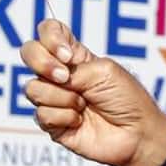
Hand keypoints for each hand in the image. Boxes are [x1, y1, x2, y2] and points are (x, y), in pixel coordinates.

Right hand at [19, 19, 165, 165]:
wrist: (136, 133)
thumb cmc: (128, 99)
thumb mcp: (104, 71)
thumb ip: (73, 69)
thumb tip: (49, 79)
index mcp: (76, 57)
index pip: (48, 32)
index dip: (50, 37)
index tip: (68, 55)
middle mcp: (60, 75)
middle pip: (29, 53)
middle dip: (42, 63)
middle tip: (64, 77)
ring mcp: (54, 99)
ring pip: (33, 88)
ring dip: (63, 97)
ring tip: (84, 105)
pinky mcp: (52, 123)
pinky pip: (42, 114)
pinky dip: (65, 117)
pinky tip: (80, 121)